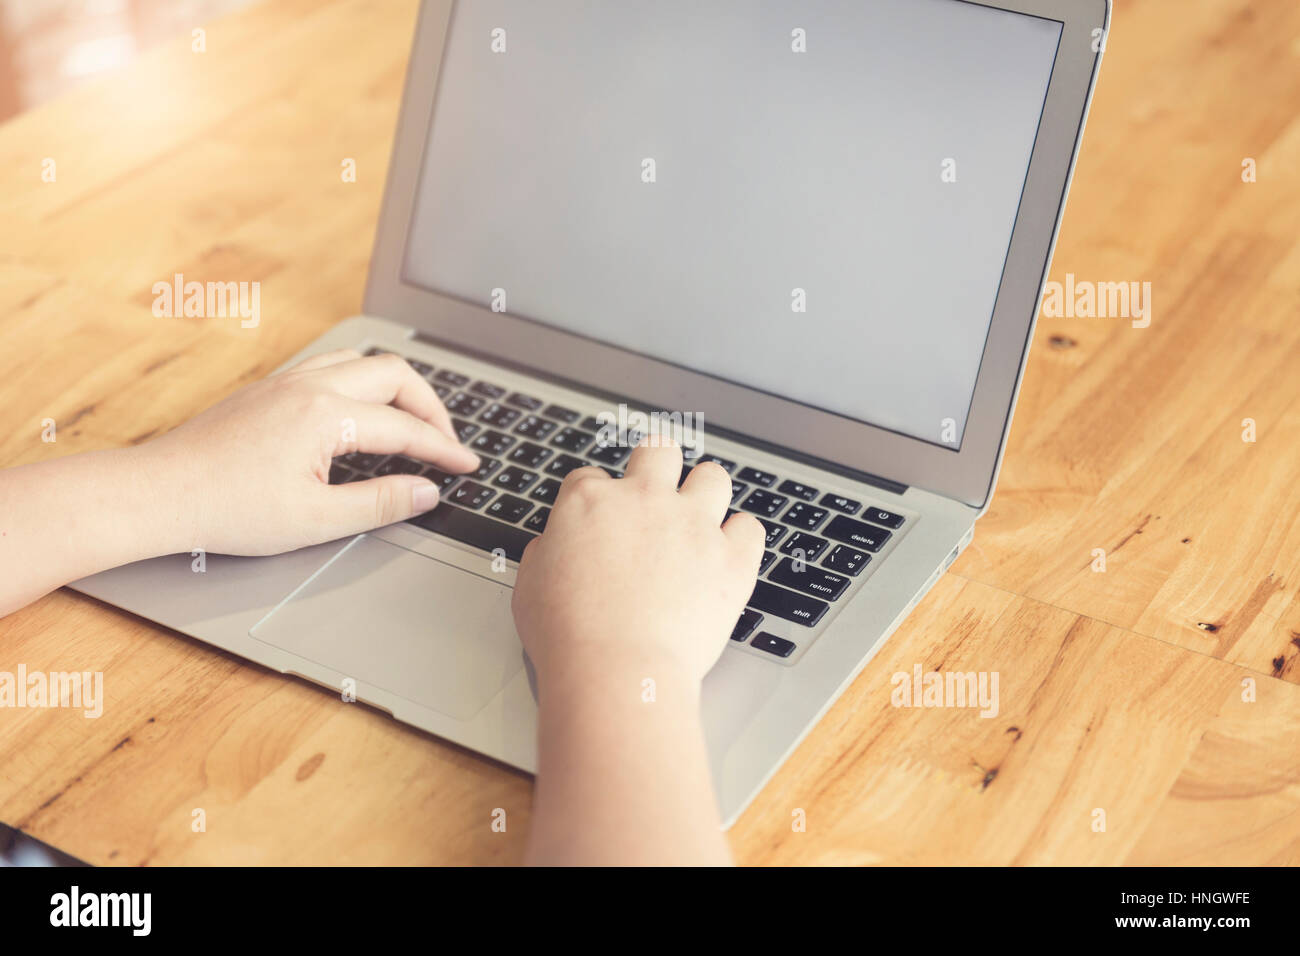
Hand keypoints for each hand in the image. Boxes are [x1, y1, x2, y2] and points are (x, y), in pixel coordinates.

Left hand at [134, 349, 478, 555]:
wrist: (159, 493)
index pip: (406, 428)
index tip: (467, 465)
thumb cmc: (227, 508)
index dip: (444, 450)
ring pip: (362, 361)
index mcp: (327, 416)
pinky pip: (332, 367)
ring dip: (397, 389)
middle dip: (430, 407)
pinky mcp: (269, 388)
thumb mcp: (316, 520)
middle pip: (395, 374)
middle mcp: (310, 386)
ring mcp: (287, 381)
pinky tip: (362, 415)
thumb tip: (426, 492)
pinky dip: (363, 385)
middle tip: (444, 443)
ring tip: (411, 424)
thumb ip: (381, 503)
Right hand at [511, 441, 764, 688]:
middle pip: (658, 452)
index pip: (591, 477)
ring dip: (706, 493)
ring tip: (699, 519)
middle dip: (657, 467)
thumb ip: (545, 553)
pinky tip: (729, 554)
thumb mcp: (529, 587)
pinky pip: (750, 527)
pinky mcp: (731, 559)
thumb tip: (553, 547)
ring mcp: (693, 525)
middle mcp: (644, 500)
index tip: (599, 523)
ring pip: (713, 477)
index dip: (595, 499)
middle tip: (655, 495)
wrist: (616, 671)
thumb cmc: (567, 637)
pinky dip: (741, 539)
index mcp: (589, 502)